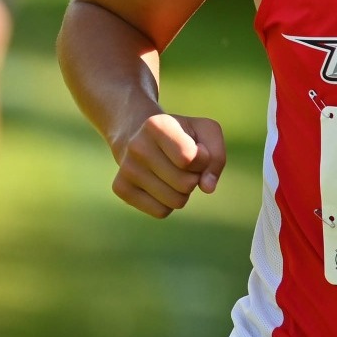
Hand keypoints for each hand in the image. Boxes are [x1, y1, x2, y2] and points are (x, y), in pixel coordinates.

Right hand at [109, 112, 226, 218]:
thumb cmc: (181, 134)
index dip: (203, 160)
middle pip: (185, 184)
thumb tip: (207, 187)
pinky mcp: (120, 188)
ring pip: (175, 201)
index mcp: (157, 125)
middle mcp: (137, 146)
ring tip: (172, 173)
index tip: (196, 149)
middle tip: (183, 165)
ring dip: (183, 192)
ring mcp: (126, 168)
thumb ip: (216, 156)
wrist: (140, 136)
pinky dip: (168, 203)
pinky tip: (159, 184)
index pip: (190, 159)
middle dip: (194, 177)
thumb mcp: (205, 132)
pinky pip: (161, 211)